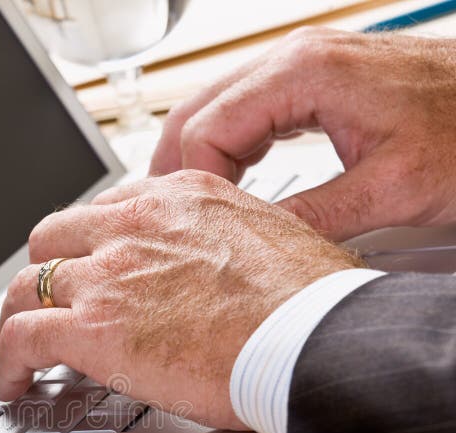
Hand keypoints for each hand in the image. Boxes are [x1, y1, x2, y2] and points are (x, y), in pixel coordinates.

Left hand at [0, 171, 361, 429]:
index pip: (104, 213)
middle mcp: (133, 227)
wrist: (311, 336)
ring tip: (18, 350)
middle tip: (48, 305)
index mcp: (177, 199)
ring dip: (17, 318)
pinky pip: (20, 338)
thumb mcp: (265, 241)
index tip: (88, 271)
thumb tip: (215, 275)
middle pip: (53, 241)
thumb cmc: (308, 302)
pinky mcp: (91, 326)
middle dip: (45, 274)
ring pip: (27, 286)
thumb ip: (221, 246)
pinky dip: (6, 362)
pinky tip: (12, 382)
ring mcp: (106, 275)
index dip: (88, 247)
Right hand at [149, 28, 455, 240]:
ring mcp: (301, 68)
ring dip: (196, 159)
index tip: (197, 229)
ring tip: (190, 210)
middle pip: (196, 110)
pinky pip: (246, 113)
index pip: (206, 129)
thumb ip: (311, 217)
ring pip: (215, 109)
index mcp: (304, 73)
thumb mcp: (389, 189)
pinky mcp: (312, 84)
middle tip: (169, 221)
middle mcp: (295, 60)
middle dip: (174, 168)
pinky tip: (228, 185)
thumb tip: (253, 244)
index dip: (192, 185)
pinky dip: (227, 150)